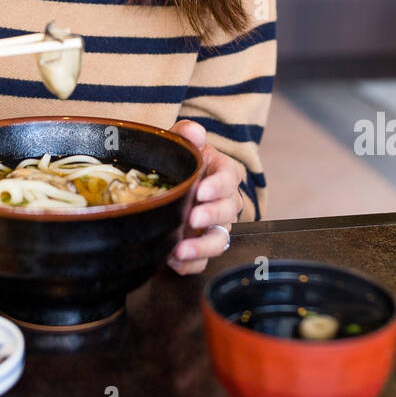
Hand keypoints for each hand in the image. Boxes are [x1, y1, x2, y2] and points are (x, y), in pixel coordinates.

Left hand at [166, 119, 243, 275]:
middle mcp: (224, 202)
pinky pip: (202, 262)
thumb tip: (195, 131)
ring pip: (219, 241)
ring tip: (180, 250)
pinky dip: (189, 264)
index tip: (201, 190)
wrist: (166, 182)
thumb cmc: (178, 160)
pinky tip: (172, 260)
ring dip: (202, 247)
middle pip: (228, 212)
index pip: (230, 179)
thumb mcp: (179, 141)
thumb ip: (186, 133)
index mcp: (222, 173)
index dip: (218, 186)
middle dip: (211, 216)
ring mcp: (214, 227)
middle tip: (192, 217)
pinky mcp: (200, 246)